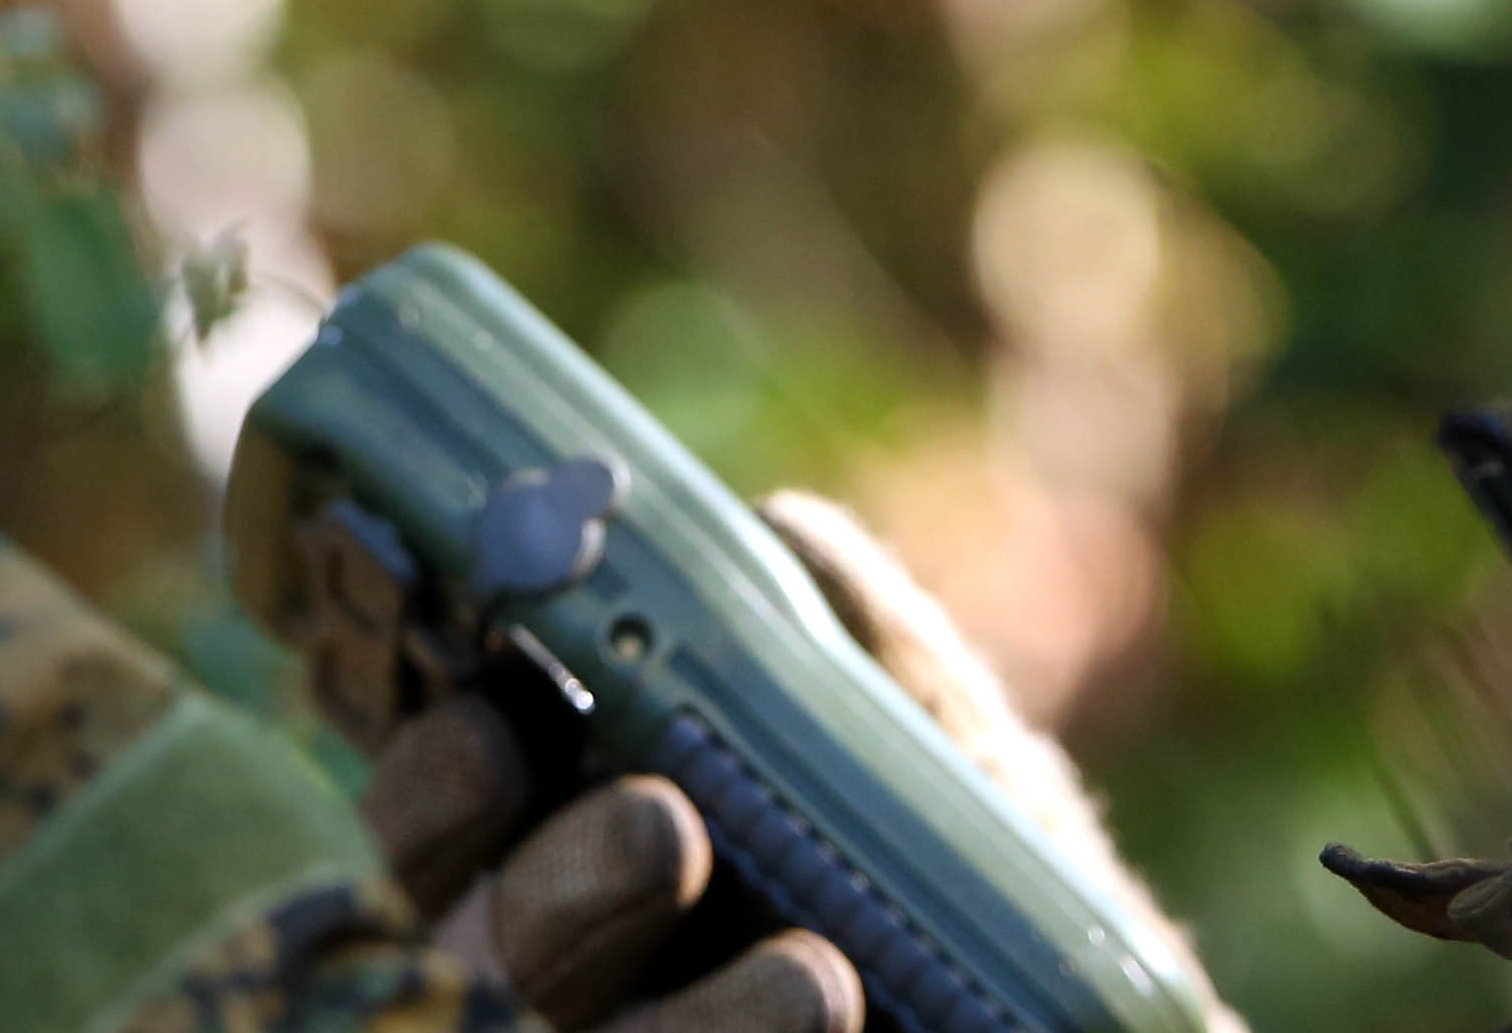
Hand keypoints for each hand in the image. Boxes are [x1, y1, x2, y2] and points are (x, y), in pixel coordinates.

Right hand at [346, 490, 1237, 1032]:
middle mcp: (577, 966)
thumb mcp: (945, 751)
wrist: (1073, 1017)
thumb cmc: (994, 884)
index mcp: (581, 841)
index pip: (444, 815)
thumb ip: (864, 642)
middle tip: (666, 827)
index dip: (438, 776)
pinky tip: (833, 1008)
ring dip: (688, 1015)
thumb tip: (775, 528)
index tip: (497, 724)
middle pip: (495, 936)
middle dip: (566, 880)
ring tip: (815, 977)